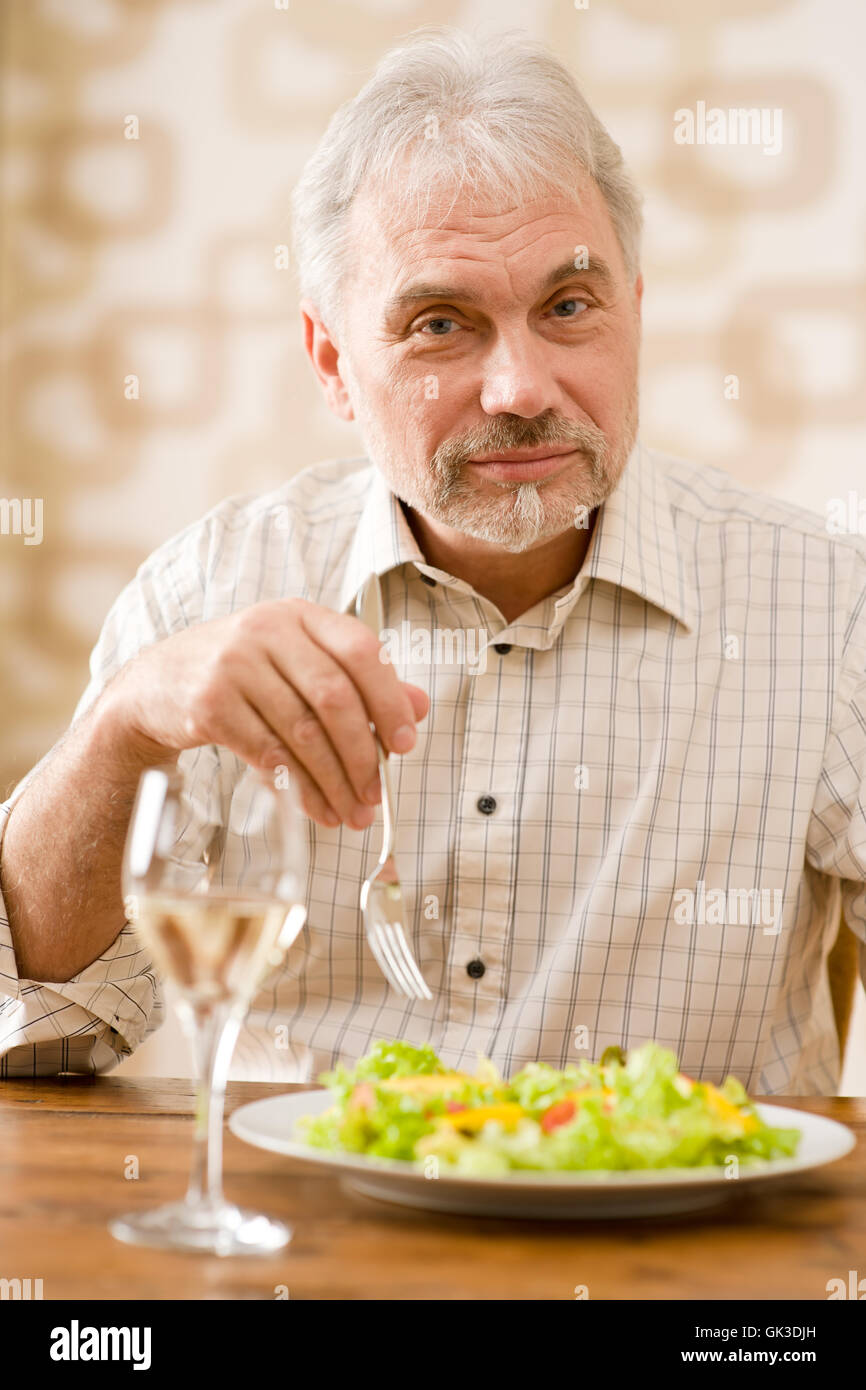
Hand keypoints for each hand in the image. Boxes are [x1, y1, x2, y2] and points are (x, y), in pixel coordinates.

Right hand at [105, 598, 428, 828]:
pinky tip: (316, 807)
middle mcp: (266, 631)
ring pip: (302, 732)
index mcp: (299, 616)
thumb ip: (359, 682)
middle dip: (363, 753)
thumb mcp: (297, 664)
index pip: (360, 649)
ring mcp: (232, 665)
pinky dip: (298, 788)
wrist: (154, 686)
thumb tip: (419, 706)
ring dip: (334, 781)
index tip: (406, 741)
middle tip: (378, 793)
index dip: (389, 698)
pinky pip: (268, 754)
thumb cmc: (240, 675)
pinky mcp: (208, 705)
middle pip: (334, 696)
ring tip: (352, 812)